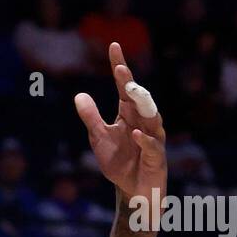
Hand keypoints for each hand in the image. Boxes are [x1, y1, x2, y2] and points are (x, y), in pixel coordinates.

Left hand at [74, 42, 166, 205]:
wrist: (132, 190)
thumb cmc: (119, 161)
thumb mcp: (99, 138)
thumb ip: (91, 117)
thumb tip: (79, 95)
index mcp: (129, 113)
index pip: (124, 86)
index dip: (119, 66)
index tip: (113, 46)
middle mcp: (143, 121)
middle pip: (139, 98)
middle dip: (131, 84)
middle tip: (120, 69)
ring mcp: (152, 138)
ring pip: (152, 118)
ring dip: (142, 104)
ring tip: (130, 91)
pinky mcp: (157, 157)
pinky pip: (152, 146)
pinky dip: (145, 140)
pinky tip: (135, 134)